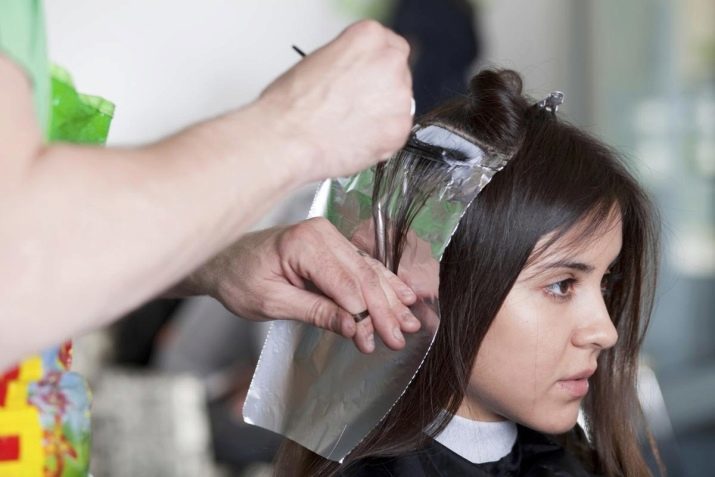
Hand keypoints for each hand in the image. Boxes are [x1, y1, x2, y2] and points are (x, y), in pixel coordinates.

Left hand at [187, 218, 420, 352]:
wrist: (223, 260)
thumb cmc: (238, 279)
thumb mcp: (271, 303)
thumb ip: (315, 312)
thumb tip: (353, 327)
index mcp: (304, 243)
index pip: (345, 284)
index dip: (363, 315)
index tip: (372, 342)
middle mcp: (322, 234)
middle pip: (363, 276)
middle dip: (384, 309)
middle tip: (399, 337)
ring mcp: (329, 237)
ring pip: (368, 271)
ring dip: (390, 298)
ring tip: (410, 324)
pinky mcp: (332, 246)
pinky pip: (362, 266)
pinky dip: (383, 284)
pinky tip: (403, 297)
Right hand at [255, 20, 412, 180]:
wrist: (288, 139)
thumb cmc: (291, 105)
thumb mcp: (318, 62)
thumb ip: (348, 63)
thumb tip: (355, 75)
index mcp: (369, 38)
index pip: (388, 45)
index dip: (374, 66)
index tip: (366, 77)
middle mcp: (389, 63)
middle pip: (397, 74)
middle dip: (379, 90)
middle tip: (355, 105)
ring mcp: (400, 98)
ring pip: (398, 105)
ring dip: (380, 115)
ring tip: (349, 125)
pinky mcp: (399, 130)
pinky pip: (395, 133)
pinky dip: (380, 139)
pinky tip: (355, 139)